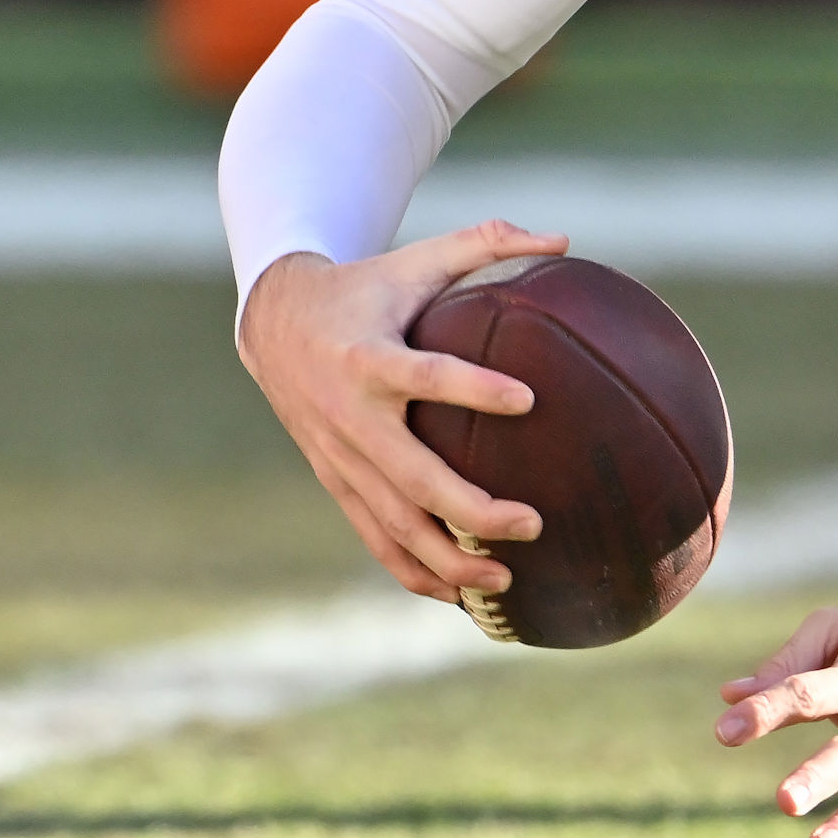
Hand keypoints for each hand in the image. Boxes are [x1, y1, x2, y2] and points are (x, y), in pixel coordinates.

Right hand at [233, 221, 563, 602]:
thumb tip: (564, 239)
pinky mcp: (336, 482)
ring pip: (392, 521)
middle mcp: (351, 416)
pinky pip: (374, 537)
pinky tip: (460, 598)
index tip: (528, 398)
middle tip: (533, 523)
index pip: (425, 374)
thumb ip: (485, 243)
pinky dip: (413, 571)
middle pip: (411, 474)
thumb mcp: (418, 258)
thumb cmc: (368, 287)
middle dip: (470, 507)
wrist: (273, 324)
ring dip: (447, 557)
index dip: (471, 387)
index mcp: (370, 357)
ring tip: (507, 580)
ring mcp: (339, 458)